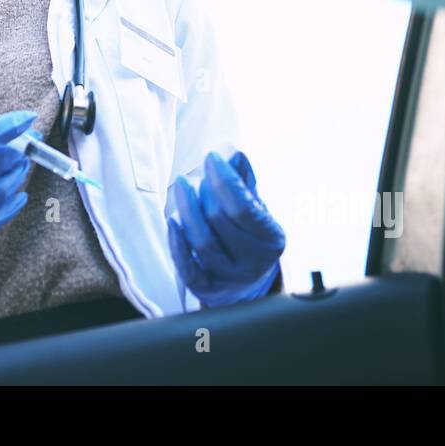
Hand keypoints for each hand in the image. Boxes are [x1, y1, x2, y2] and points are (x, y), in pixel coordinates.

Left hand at [167, 151, 285, 307]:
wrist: (248, 281)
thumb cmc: (249, 235)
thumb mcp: (255, 208)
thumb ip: (244, 182)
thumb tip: (234, 154)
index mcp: (271, 238)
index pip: (243, 207)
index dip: (225, 180)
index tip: (211, 157)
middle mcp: (254, 262)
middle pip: (220, 221)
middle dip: (204, 192)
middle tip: (196, 177)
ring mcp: (231, 279)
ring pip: (203, 244)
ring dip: (188, 211)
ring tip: (182, 188)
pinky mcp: (208, 291)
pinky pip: (188, 269)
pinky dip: (178, 244)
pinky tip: (173, 222)